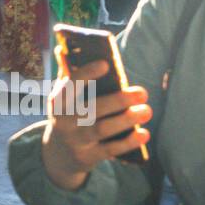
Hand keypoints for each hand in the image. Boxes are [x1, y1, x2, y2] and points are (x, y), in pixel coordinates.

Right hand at [40, 49, 152, 191]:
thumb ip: (67, 75)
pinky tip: (143, 134)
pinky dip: (128, 142)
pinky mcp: (87, 157)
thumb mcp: (62, 98)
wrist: (58, 154)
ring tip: (146, 110)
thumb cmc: (67, 115)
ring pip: (102, 129)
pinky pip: (109, 150)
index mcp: (59, 101)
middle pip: (92, 109)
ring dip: (126, 120)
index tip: (106, 64)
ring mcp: (75, 140)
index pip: (70, 84)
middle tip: (142, 92)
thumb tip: (63, 48)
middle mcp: (64, 121)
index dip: (87, 74)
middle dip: (118, 100)